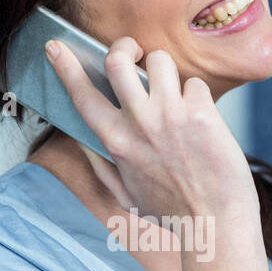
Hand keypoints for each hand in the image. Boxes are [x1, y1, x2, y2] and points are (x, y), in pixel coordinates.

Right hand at [44, 35, 256, 220]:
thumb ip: (101, 165)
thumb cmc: (171, 212)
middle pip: (118, 59)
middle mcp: (140, 124)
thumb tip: (80, 139)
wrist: (215, 225)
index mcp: (115, 143)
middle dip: (125, 46)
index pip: (82, 96)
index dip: (66, 67)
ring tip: (173, 91)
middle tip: (135, 51)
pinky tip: (202, 122)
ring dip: (165, 71)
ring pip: (160, 61)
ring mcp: (171, 116)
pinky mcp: (202, 114)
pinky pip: (195, 85)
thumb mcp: (124, 194)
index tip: (55, 46)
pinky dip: (197, 98)